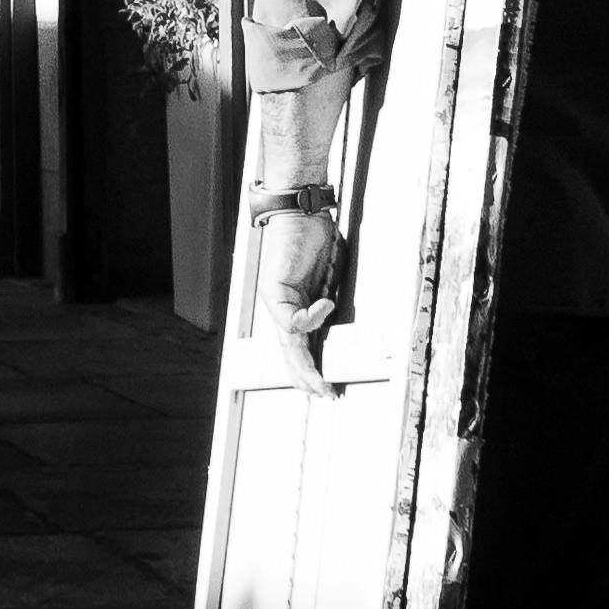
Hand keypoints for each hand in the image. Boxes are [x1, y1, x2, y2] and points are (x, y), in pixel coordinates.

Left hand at [259, 200, 341, 382]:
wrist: (301, 214)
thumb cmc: (316, 242)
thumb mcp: (329, 279)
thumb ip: (328, 302)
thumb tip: (333, 319)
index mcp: (298, 308)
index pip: (301, 347)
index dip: (311, 368)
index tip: (326, 385)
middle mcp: (284, 309)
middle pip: (291, 353)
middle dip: (308, 378)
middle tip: (324, 394)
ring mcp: (277, 302)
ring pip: (289, 344)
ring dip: (306, 366)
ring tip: (321, 381)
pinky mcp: (274, 292)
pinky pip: (293, 319)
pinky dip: (313, 317)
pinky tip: (326, 306)